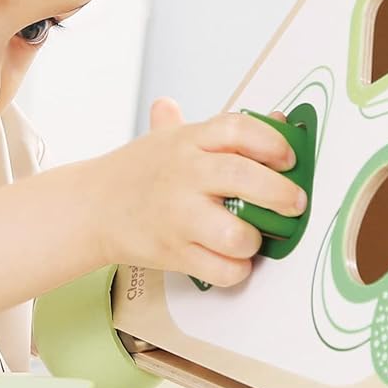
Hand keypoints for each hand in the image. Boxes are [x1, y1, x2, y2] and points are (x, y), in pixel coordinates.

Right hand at [82, 99, 304, 286]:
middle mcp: (184, 175)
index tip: (288, 158)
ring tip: (255, 236)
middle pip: (243, 178)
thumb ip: (223, 129)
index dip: (271, 142)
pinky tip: (235, 260)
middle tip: (295, 202)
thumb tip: (278, 117)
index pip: (237, 129)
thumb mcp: (175, 138)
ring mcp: (178, 216)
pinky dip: (237, 270)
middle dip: (280, 193)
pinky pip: (222, 270)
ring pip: (236, 234)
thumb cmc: (141, 172)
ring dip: (255, 239)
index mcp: (188, 141)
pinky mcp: (174, 254)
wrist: (92, 207)